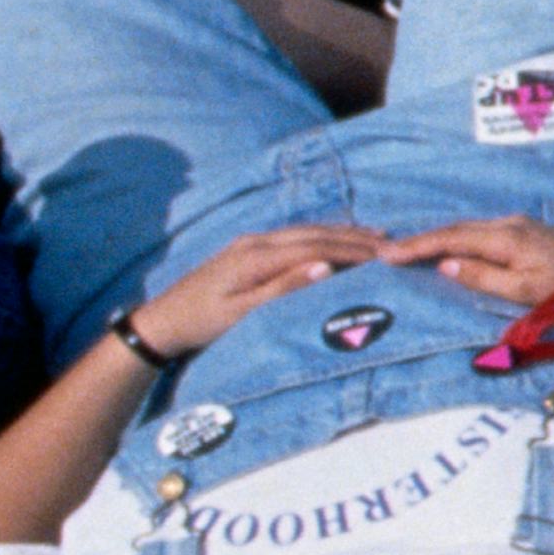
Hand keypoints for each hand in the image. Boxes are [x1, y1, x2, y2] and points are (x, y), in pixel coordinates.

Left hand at [130, 223, 393, 359]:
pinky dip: (323, 235)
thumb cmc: (202, 323)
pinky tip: (336, 238)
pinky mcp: (247, 248)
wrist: (160, 321)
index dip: (354, 250)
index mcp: (256, 257)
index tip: (387, 255)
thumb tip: (324, 266)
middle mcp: (256, 242)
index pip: (316, 247)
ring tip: (377, 236)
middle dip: (356, 238)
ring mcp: (251, 242)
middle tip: (394, 244)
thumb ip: (282, 288)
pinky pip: (295, 235)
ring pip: (306, 231)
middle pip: (315, 233)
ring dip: (343, 232)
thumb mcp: (242, 313)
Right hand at [380, 216, 553, 325]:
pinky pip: (484, 232)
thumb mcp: (523, 290)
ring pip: (470, 229)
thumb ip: (482, 278)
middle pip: (456, 230)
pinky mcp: (528, 231)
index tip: (386, 254)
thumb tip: (445, 264)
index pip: (450, 239)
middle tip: (387, 253)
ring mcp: (521, 225)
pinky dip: (460, 239)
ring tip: (410, 251)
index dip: (416, 247)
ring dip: (440, 239)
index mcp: (506, 238)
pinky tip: (451, 248)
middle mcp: (510, 224)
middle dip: (421, 241)